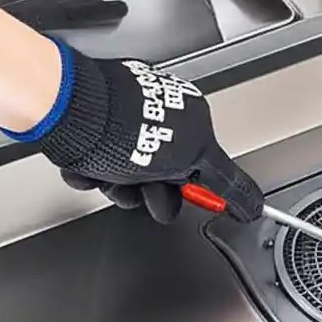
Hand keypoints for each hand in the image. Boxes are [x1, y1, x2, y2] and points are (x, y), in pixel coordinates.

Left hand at [16, 43, 263, 223]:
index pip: (210, 167)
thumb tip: (249, 201)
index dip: (220, 193)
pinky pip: (94, 164)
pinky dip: (88, 171)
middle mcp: (157, 115)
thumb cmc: (125, 128)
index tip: (246, 209)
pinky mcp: (91, 126)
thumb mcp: (190, 156)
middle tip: (144, 193)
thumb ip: (222, 180)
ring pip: (125, 176)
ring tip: (105, 176)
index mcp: (190, 116)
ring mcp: (123, 120)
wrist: (71, 112)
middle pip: (163, 177)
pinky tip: (85, 166)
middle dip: (150, 191)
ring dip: (116, 186)